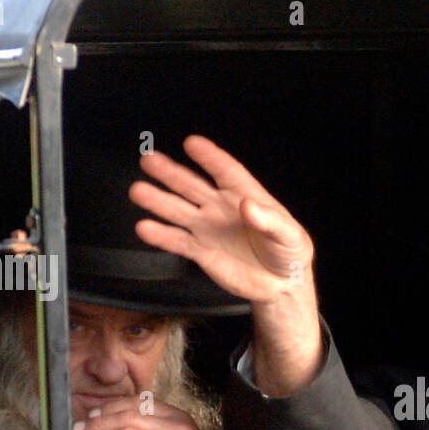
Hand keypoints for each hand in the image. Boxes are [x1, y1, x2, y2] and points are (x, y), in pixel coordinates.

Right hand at [130, 135, 314, 307]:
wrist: (282, 286)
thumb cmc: (289, 253)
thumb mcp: (290, 235)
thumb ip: (269, 220)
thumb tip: (248, 205)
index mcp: (245, 196)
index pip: (225, 171)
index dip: (209, 157)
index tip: (192, 143)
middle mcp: (221, 208)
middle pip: (192, 185)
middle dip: (171, 173)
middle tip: (149, 160)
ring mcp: (209, 229)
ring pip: (179, 210)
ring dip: (158, 201)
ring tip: (138, 191)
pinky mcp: (202, 251)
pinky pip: (178, 241)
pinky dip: (161, 236)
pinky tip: (145, 228)